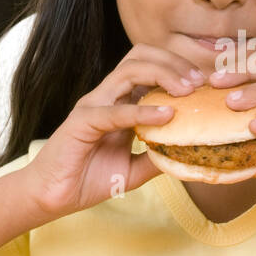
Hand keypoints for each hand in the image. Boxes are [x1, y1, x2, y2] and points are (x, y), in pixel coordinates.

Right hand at [24, 43, 202, 218]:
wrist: (53, 198)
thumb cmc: (88, 179)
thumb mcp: (134, 170)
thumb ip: (157, 157)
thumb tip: (188, 155)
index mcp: (118, 101)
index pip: (148, 66)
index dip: (177, 67)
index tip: (203, 84)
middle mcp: (106, 96)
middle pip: (140, 56)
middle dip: (173, 61)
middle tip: (198, 81)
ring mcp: (93, 105)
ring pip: (129, 71)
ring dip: (163, 75)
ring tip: (187, 91)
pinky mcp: (82, 122)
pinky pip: (116, 111)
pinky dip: (143, 110)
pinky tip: (167, 116)